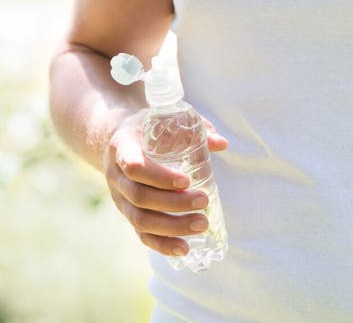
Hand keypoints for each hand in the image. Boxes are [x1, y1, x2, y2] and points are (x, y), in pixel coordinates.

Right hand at [103, 110, 227, 257]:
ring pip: (140, 220)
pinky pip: (141, 234)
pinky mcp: (127, 213)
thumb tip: (222, 143)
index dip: (159, 177)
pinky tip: (184, 248)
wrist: (117, 139)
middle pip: (140, 197)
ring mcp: (119, 198)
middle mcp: (116, 176)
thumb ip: (194, 128)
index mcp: (122, 147)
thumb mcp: (165, 119)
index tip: (186, 180)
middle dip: (174, 203)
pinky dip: (162, 244)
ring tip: (201, 224)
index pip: (134, 166)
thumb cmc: (148, 128)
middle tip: (203, 201)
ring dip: (172, 227)